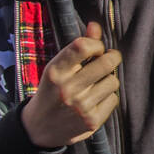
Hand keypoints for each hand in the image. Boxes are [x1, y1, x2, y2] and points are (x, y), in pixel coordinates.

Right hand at [20, 21, 121, 147]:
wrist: (39, 128)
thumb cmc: (53, 90)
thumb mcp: (58, 67)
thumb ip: (78, 47)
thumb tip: (95, 26)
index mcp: (56, 71)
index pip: (83, 46)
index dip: (96, 44)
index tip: (96, 49)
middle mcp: (67, 88)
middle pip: (107, 62)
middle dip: (112, 57)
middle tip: (108, 59)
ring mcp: (80, 106)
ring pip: (113, 81)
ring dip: (108, 80)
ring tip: (96, 84)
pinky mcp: (91, 121)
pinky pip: (113, 99)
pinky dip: (107, 98)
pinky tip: (95, 101)